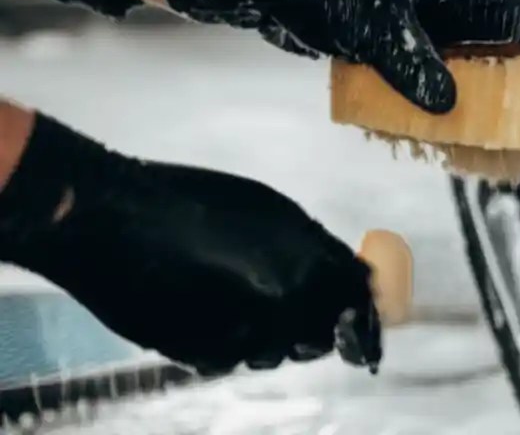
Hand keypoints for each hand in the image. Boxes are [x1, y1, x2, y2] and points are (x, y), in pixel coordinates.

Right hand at [0, 115, 379, 376]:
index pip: (359, 302)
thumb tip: (352, 274)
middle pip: (322, 334)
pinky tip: (214, 308)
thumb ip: (317, 248)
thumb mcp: (269, 209)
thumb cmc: (193, 200)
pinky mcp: (199, 356)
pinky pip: (235, 357)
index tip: (370, 315)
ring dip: (278, 332)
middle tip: (304, 299)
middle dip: (322, 322)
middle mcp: (281, 309)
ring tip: (248, 295)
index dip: (367, 311)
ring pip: (279, 351)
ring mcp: (239, 338)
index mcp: (306, 266)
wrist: (111, 220)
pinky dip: (236, 340)